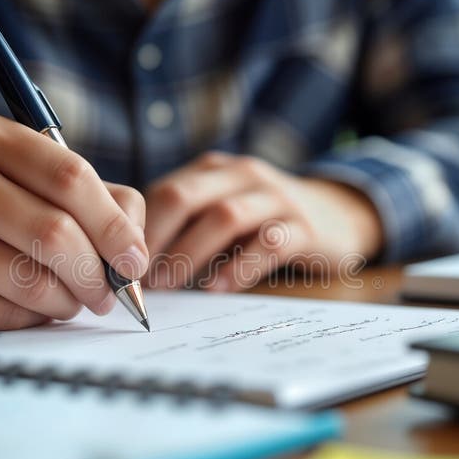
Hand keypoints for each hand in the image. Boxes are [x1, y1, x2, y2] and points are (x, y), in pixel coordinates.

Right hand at [0, 112, 147, 329]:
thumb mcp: (14, 175)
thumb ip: (85, 195)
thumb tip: (136, 248)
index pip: (71, 177)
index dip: (116, 225)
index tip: (136, 258)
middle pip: (57, 234)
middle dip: (99, 274)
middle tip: (111, 294)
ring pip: (33, 282)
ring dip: (69, 300)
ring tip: (72, 299)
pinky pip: (5, 315)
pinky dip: (33, 318)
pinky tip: (29, 307)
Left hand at [144, 152, 382, 290]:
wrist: (340, 214)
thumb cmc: (263, 222)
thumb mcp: (222, 209)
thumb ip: (184, 227)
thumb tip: (129, 266)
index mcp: (214, 169)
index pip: (164, 191)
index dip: (137, 229)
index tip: (118, 266)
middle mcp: (243, 175)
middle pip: (186, 196)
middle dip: (156, 239)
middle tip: (137, 277)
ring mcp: (277, 198)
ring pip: (225, 217)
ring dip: (190, 253)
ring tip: (169, 286)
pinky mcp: (305, 227)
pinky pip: (269, 244)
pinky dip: (239, 267)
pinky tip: (218, 290)